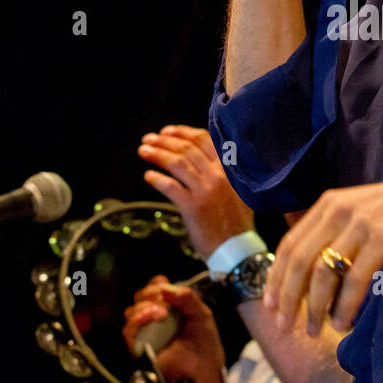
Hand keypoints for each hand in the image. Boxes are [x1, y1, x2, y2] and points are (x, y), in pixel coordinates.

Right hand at [123, 276, 225, 382]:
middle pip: (140, 297)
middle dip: (149, 293)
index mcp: (170, 309)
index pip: (154, 289)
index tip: (165, 285)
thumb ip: (186, 297)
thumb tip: (164, 286)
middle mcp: (155, 320)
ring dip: (145, 307)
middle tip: (163, 299)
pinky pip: (129, 331)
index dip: (157, 284)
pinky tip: (150, 317)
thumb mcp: (201, 314)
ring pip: (131, 312)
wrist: (204, 369)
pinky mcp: (138, 349)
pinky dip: (137, 321)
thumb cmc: (205, 344)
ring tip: (162, 312)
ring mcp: (146, 334)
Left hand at [137, 124, 252, 259]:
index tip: (167, 131)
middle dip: (164, 141)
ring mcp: (205, 190)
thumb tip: (203, 158)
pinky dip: (157, 179)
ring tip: (143, 151)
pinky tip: (148, 176)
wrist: (237, 250)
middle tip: (148, 139)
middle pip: (187, 149)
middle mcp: (218, 176)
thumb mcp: (239, 191)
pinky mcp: (193, 207)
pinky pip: (171, 187)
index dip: (183, 132)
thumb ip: (224, 173)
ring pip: (177, 163)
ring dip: (157, 154)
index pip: (204, 140)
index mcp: (228, 169)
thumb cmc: (236, 223)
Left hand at [261, 162, 382, 336]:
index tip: (271, 306)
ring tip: (315, 330)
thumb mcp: (359, 211)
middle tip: (286, 327)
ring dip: (315, 307)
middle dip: (288, 298)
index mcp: (328, 205)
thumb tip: (311, 275)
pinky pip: (355, 280)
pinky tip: (343, 323)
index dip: (276, 278)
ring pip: (324, 273)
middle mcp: (338, 212)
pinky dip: (345, 306)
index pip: (289, 245)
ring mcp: (360, 225)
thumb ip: (335, 233)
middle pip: (300, 261)